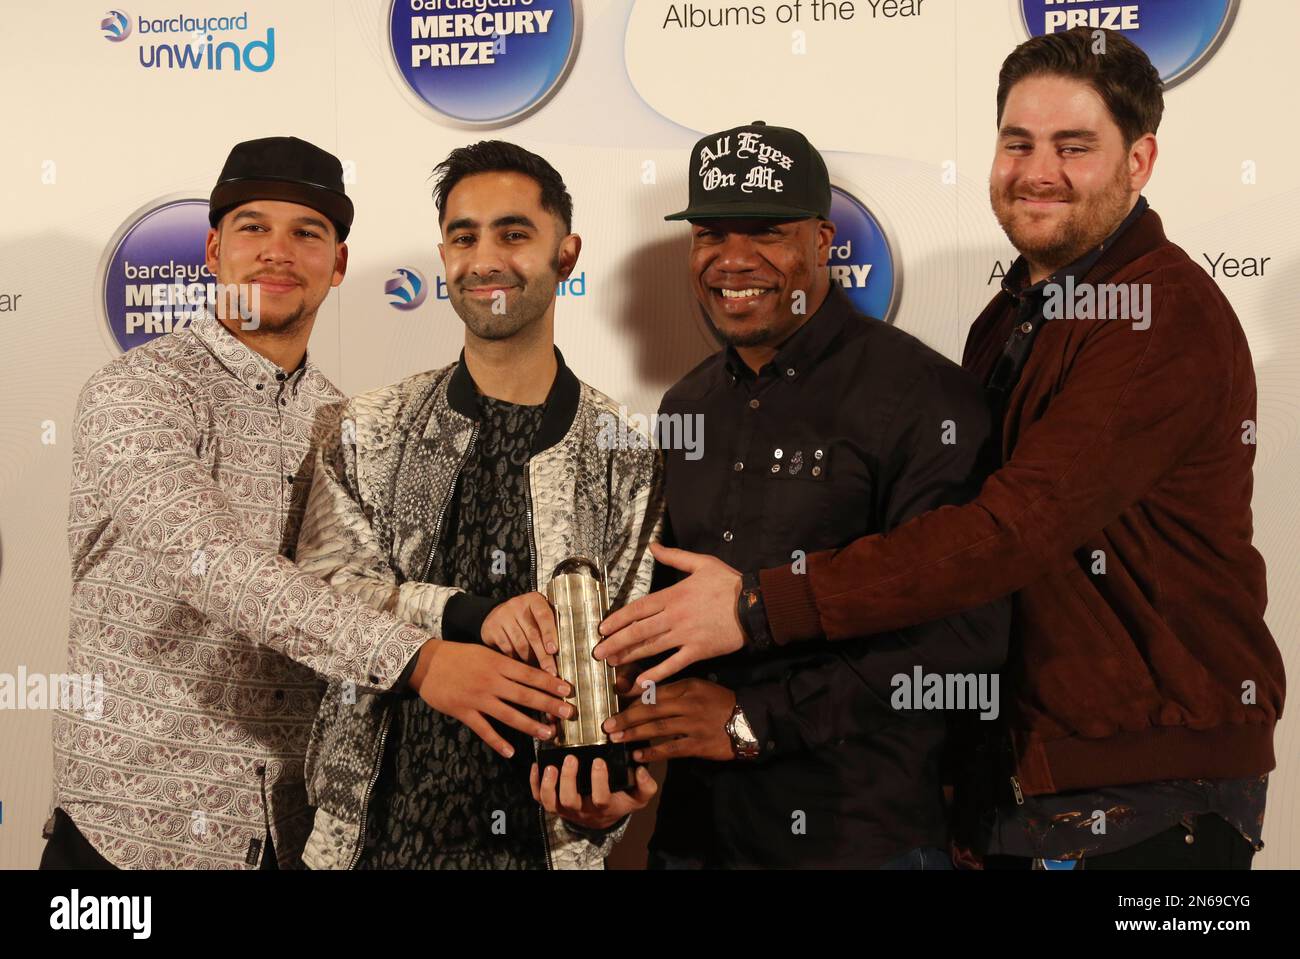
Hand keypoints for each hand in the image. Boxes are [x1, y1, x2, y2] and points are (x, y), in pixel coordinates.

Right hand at [408, 639, 573, 758]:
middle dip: (549, 705)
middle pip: (525, 695)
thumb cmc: (457, 655)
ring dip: (530, 725)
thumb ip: (504, 663)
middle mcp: (491, 681)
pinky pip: (484, 729)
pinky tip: (511, 751)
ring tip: (549, 734)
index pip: (530, 674)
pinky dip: (498, 742)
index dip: (550, 683)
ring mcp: (478, 698)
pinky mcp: (464, 712)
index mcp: (498, 663)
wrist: (426, 662)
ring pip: (509, 714)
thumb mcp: (485, 652)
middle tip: (568, 713)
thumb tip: (528, 672)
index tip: (567, 690)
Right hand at [481, 591, 558, 675]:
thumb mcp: (539, 617)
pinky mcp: (491, 627)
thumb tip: (559, 654)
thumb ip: (550, 629)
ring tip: (536, 669)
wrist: (501, 614)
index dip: (549, 634)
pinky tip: (520, 663)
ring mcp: (502, 615)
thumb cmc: (527, 618)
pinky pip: (507, 648)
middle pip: (532, 634)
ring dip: (529, 659)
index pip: (544, 616)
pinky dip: (515, 658)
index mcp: (534, 600)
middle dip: (543, 655)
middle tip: (550, 670)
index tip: (553, 650)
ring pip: (520, 644)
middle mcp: (517, 604)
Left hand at [530, 756, 657, 830]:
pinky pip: (539, 798)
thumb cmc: (620, 800)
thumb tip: (641, 771)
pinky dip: (534, 784)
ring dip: (548, 786)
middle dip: (568, 780)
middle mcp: (581, 810)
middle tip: (571, 759)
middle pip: (570, 801)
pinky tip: (537, 767)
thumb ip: (645, 786)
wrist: (602, 817)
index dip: (598, 781)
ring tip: (550, 767)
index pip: (600, 798)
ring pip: (551, 803)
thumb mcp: (638, 796)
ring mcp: (565, 808)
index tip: (598, 760)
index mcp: (603, 807)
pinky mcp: (553, 804)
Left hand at [593, 543, 744, 687]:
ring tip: (612, 664)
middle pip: (639, 630)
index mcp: (673, 595)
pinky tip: (642, 681)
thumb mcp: (702, 563)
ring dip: (630, 656)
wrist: (755, 604)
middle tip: (598, 652)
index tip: (603, 628)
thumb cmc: (729, 583)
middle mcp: (675, 617)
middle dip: (616, 642)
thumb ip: (674, 556)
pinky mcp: (698, 651)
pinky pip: (674, 664)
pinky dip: (658, 673)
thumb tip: (653, 546)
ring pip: (652, 647)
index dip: (618, 619)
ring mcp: (686, 636)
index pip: (638, 608)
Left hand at [601, 678, 736, 762]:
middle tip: (607, 726)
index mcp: (687, 686)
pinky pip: (671, 749)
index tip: (616, 707)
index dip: (632, 701)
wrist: (749, 720)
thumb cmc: (720, 702)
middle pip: (650, 710)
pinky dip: (653, 752)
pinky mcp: (698, 744)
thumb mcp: (699, 687)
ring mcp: (693, 725)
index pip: (654, 693)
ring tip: (617, 739)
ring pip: (657, 729)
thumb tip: (643, 694)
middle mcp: (688, 703)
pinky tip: (638, 756)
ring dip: (634, 734)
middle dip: (626, 718)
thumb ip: (674, 690)